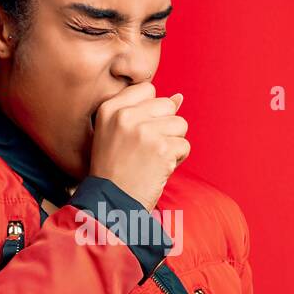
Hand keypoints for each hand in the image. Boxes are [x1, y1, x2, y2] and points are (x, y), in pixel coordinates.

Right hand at [87, 82, 188, 214]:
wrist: (111, 205)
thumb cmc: (115, 170)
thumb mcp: (117, 134)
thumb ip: (145, 111)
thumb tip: (179, 97)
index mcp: (109, 109)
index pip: (147, 89)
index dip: (150, 111)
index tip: (138, 133)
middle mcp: (125, 115)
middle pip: (167, 105)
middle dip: (164, 127)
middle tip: (145, 150)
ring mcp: (144, 131)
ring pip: (180, 124)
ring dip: (173, 144)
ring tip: (152, 160)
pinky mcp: (161, 148)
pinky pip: (184, 146)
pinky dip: (177, 160)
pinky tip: (158, 170)